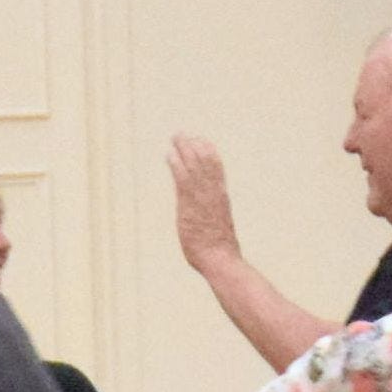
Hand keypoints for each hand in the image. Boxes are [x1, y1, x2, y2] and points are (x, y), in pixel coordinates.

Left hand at [167, 136, 242, 274]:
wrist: (220, 258)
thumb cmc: (219, 249)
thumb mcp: (219, 227)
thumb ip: (213, 216)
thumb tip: (209, 218)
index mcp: (222, 196)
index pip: (217, 167)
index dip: (208, 151)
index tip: (200, 139)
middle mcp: (214, 192)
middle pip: (205, 161)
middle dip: (193, 145)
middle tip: (182, 133)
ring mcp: (202, 197)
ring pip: (194, 166)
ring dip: (184, 149)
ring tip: (175, 137)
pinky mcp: (190, 205)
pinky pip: (183, 179)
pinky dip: (176, 165)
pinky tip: (169, 154)